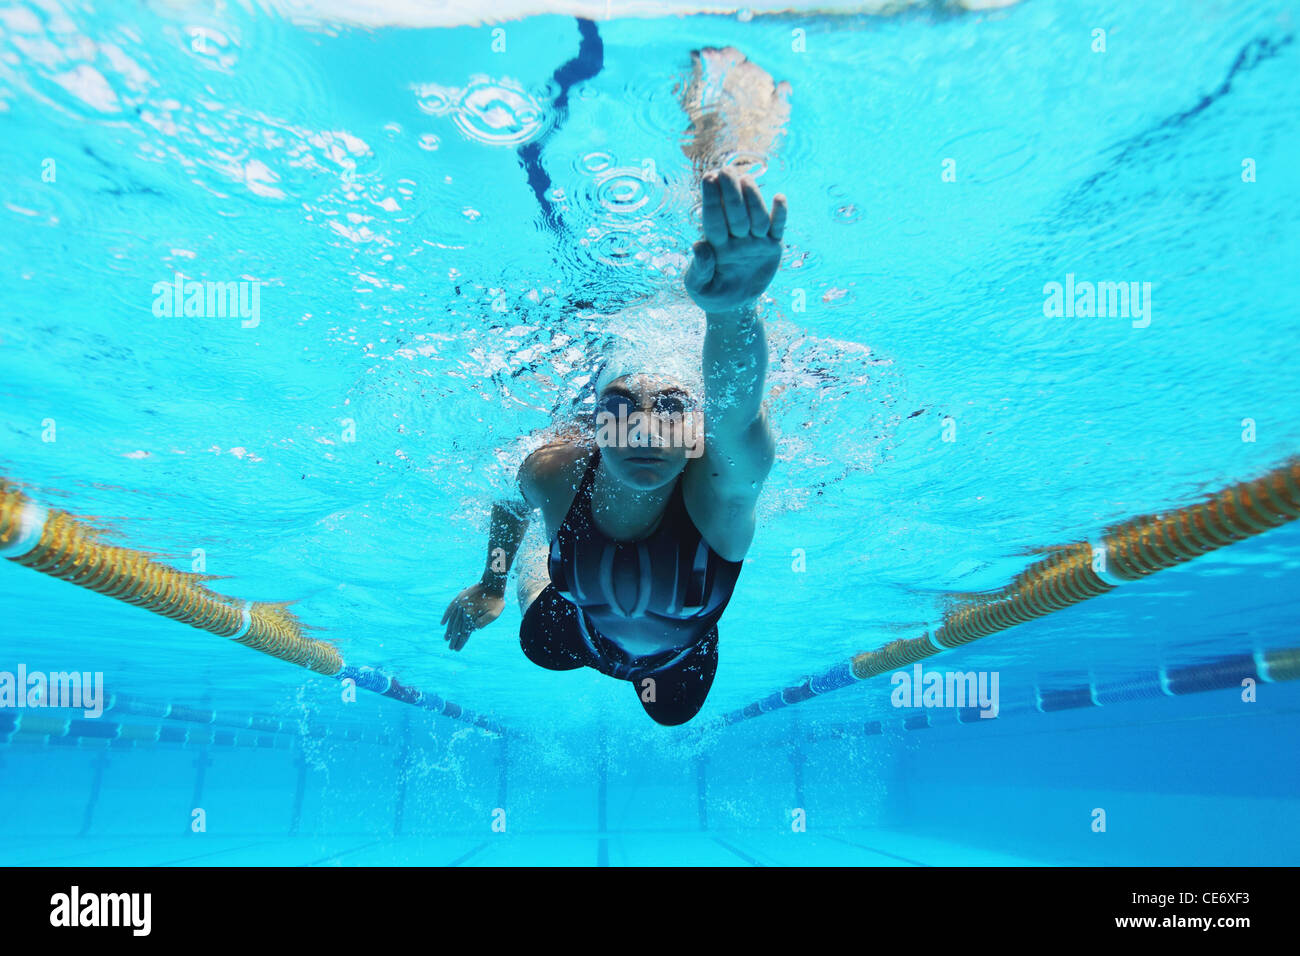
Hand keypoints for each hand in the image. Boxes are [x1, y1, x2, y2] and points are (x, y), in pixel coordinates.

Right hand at [440, 583, 504, 650]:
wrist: (493, 583)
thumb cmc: (496, 600)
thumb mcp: (495, 613)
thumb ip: (484, 622)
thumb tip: (473, 628)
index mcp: (471, 615)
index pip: (465, 632)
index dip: (461, 641)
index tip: (457, 649)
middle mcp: (463, 610)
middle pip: (457, 628)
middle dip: (454, 639)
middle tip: (451, 648)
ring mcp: (460, 603)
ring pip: (452, 620)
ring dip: (449, 630)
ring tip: (446, 638)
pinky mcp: (460, 598)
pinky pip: (450, 608)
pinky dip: (446, 616)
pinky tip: (442, 623)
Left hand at [685, 167, 786, 313]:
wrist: (734, 305)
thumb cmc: (711, 293)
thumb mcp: (700, 287)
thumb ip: (700, 268)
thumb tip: (699, 245)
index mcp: (716, 243)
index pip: (714, 218)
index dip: (712, 199)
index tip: (708, 178)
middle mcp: (736, 237)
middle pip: (735, 212)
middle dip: (731, 192)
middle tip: (726, 170)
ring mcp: (755, 239)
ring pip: (756, 215)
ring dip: (752, 198)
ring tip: (746, 180)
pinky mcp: (772, 245)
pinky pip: (778, 227)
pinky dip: (780, 214)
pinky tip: (779, 199)